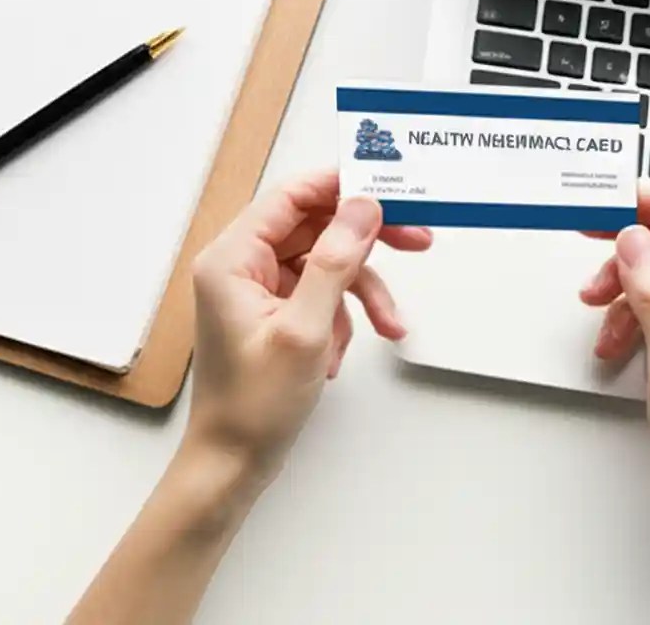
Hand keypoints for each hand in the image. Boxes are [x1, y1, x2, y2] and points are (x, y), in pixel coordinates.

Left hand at [186, 171, 431, 476]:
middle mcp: (240, 266)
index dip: (342, 186)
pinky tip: (341, 353)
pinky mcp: (274, 313)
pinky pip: (322, 294)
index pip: (293, 196)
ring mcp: (257, 290)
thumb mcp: (305, 330)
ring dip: (363, 292)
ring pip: (327, 265)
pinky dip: (344, 318)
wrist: (233, 462)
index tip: (390, 187)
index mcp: (231, 258)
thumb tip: (362, 209)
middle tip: (418, 241)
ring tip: (390, 325)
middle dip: (367, 244)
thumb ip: (336, 263)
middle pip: (317, 227)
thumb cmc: (252, 406)